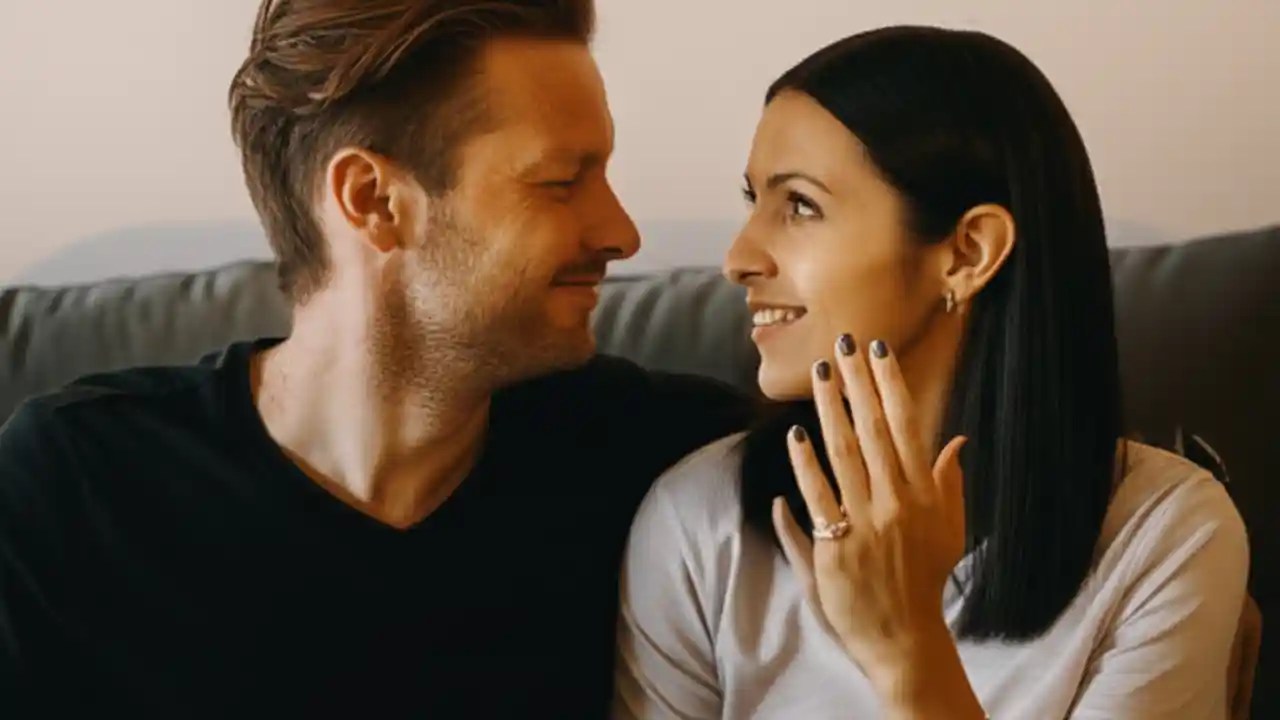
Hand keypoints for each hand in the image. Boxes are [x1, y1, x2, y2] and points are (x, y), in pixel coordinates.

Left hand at [773, 335, 972, 709]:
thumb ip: (950, 484)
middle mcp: (898, 502)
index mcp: (925, 494)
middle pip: (874, 431)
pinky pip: (819, 497)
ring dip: (830, 411)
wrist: (905, 637)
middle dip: (857, 384)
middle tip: (842, 346)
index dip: (890, 385)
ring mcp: (867, 523)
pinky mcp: (837, 546)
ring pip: (845, 454)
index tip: (878, 350)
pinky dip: (806, 466)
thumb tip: (957, 442)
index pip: (907, 426)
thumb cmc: (923, 581)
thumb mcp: (950, 531)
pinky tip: (796, 436)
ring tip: (818, 376)